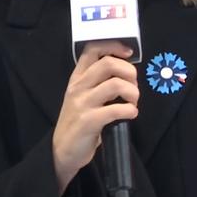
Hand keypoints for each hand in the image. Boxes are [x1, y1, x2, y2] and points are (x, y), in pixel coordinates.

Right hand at [52, 40, 138, 196]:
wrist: (62, 150)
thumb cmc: (78, 121)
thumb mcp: (82, 95)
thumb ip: (98, 81)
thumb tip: (126, 71)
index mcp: (78, 77)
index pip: (92, 49)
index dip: (113, 46)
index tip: (129, 53)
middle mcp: (78, 86)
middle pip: (108, 64)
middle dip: (129, 72)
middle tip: (134, 86)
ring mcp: (82, 103)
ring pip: (115, 85)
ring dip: (132, 92)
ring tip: (133, 102)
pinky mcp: (88, 121)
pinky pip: (116, 110)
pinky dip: (130, 110)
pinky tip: (131, 114)